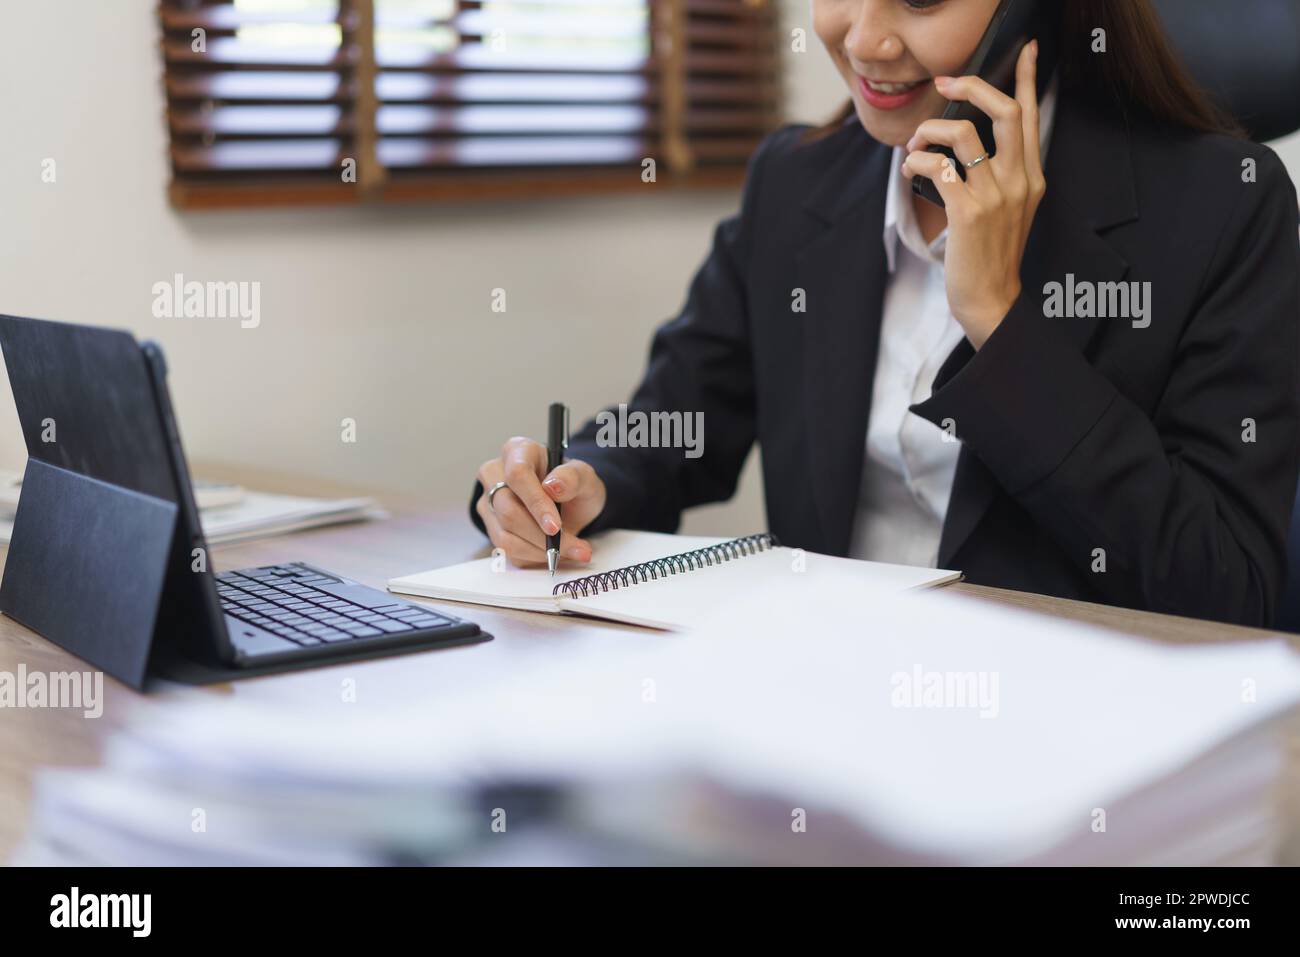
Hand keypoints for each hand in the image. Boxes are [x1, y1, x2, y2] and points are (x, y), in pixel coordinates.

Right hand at [475, 436, 605, 566]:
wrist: (569, 504)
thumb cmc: (573, 485)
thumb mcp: (585, 477)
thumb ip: (574, 477)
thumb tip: (553, 486)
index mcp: (518, 451)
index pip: (517, 475)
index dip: (535, 503)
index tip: (555, 526)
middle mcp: (495, 474)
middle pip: (507, 510)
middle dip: (541, 536)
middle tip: (575, 547)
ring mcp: (489, 502)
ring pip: (504, 535)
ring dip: (540, 551)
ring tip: (572, 551)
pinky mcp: (491, 527)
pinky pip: (507, 550)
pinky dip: (534, 557)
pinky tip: (555, 553)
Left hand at [902, 40, 1045, 348]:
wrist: (990, 298)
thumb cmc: (991, 254)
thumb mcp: (1011, 209)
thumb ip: (1003, 175)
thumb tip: (971, 141)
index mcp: (1032, 176)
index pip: (1031, 115)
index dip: (1027, 77)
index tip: (1025, 50)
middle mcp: (1019, 180)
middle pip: (1004, 110)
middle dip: (971, 84)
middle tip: (944, 81)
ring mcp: (995, 195)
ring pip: (962, 132)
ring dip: (928, 130)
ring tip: (914, 146)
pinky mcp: (968, 212)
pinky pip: (937, 166)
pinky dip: (916, 162)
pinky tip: (909, 172)